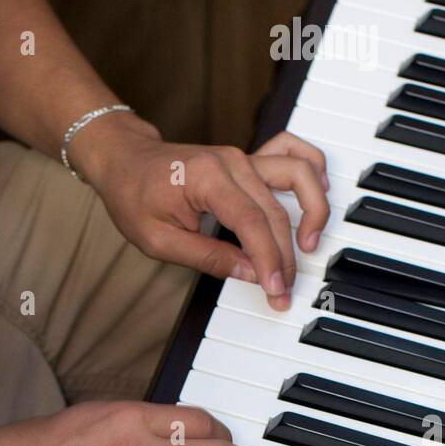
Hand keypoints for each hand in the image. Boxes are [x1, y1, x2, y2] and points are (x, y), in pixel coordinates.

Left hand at [71, 114, 329, 310]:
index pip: (252, 222)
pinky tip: (319, 192)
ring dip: (311, 210)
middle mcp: (232, 162)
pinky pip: (290, 154)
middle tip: (284, 291)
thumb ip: (208, 257)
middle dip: (284, 256)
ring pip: (295, 177)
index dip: (269, 259)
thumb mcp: (159, 240)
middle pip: (275, 210)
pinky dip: (311, 168)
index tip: (276, 289)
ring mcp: (242, 157)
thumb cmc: (134, 197)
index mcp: (207, 179)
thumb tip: (250, 274)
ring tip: (309, 245)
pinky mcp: (247, 159)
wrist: (125, 161)